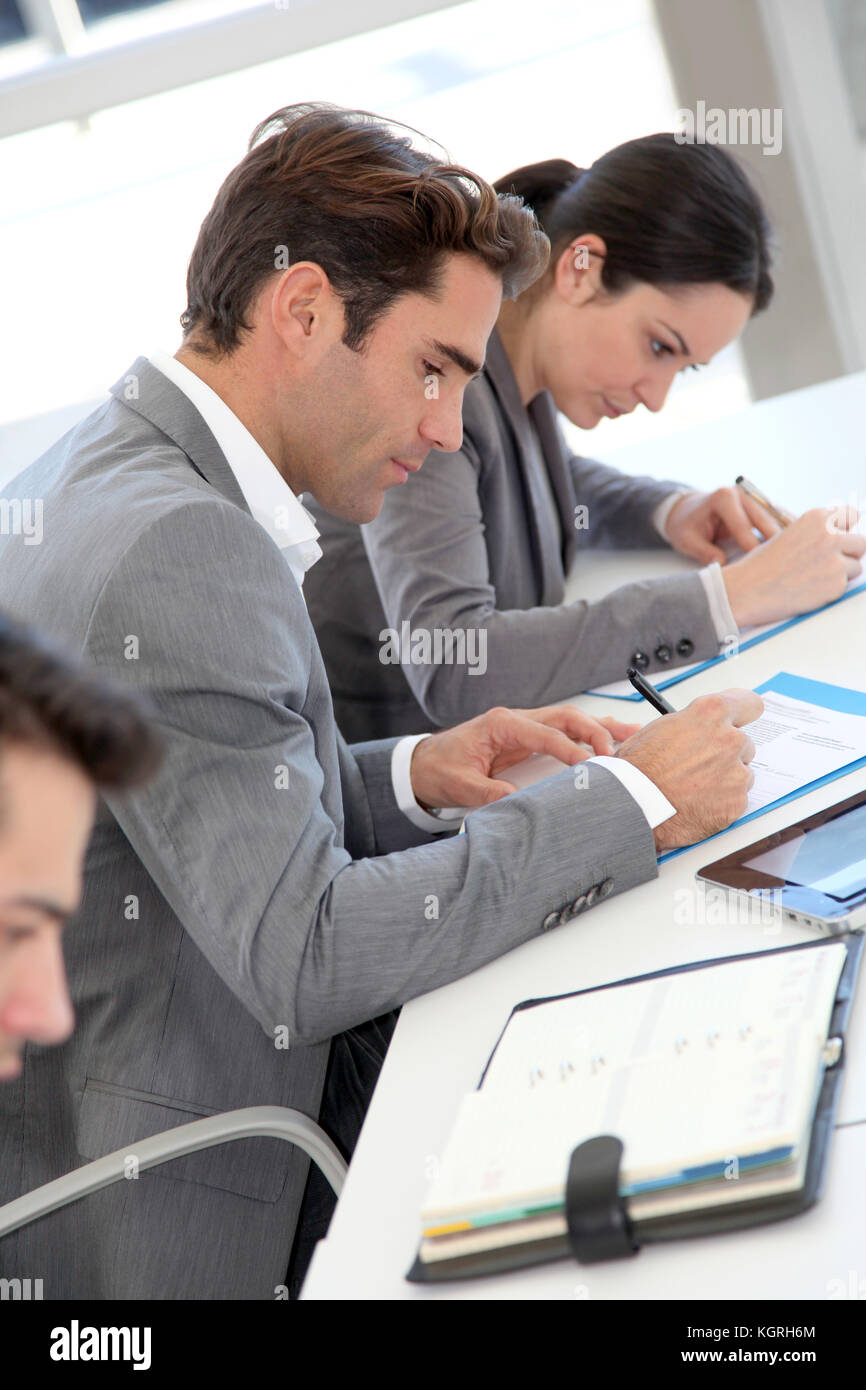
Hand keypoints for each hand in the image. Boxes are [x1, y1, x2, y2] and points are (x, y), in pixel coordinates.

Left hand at [410, 705, 640, 809]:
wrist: (424, 765)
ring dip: (601, 728)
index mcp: (500, 725)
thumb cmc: (439, 769)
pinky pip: (565, 733)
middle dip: (595, 732)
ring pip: (571, 722)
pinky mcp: (529, 739)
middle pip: (566, 718)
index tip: (589, 766)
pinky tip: (614, 741)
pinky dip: (590, 736)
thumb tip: (516, 801)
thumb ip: (486, 792)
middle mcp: (517, 720)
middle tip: (617, 752)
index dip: (569, 749)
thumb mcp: (459, 784)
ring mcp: (525, 727)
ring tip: (635, 735)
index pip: (545, 733)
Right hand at [614, 689, 762, 851]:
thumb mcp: (662, 728)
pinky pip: (737, 799)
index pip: (749, 704)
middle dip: (726, 752)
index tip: (738, 721)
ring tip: (694, 787)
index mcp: (711, 714)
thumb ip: (693, 723)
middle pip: (743, 743)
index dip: (742, 714)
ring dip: (725, 779)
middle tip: (701, 764)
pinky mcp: (737, 802)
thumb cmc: (639, 768)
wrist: (635, 805)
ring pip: (741, 773)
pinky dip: (721, 803)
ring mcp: (737, 773)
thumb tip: (705, 726)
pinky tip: (698, 803)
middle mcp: (729, 740)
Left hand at [665, 487, 782, 563]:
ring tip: (791, 560)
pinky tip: (792, 551)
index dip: (752, 547)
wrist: (687, 511)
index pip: (742, 525)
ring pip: (776, 520)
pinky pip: (778, 521)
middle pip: (765, 521)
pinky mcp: (761, 507)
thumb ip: (704, 552)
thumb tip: (722, 566)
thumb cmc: (686, 525)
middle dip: (774, 544)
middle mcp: (743, 494)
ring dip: (784, 539)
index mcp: (723, 497)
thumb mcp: (686, 540)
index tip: (760, 566)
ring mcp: (754, 499)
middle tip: (781, 566)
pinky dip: (785, 534)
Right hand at [722, 507, 865, 627]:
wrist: (747, 590)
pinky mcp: (836, 584)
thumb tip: (843, 535)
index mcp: (816, 518)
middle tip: (828, 563)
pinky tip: (808, 590)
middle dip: (848, 553)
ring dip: (840, 573)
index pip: (852, 515)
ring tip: (812, 578)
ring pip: (856, 566)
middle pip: (861, 542)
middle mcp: (829, 535)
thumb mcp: (789, 535)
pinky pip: (845, 586)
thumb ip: (817, 532)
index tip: (840, 537)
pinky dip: (830, 590)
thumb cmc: (762, 565)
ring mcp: (835, 560)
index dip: (846, 529)